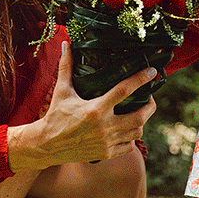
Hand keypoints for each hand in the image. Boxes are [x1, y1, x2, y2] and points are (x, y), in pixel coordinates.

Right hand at [6, 45, 155, 170]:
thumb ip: (66, 67)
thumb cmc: (55, 115)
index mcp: (95, 109)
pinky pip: (129, 146)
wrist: (46, 145)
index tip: (152, 72)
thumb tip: (66, 44)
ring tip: (140, 112)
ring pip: (137, 131)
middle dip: (150, 106)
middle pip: (140, 116)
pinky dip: (132, 137)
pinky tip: (128, 129)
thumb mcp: (62, 90)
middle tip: (150, 98)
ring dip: (142, 121)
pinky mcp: (106, 153)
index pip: (124, 90)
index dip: (141, 79)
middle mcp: (103, 126)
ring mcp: (106, 142)